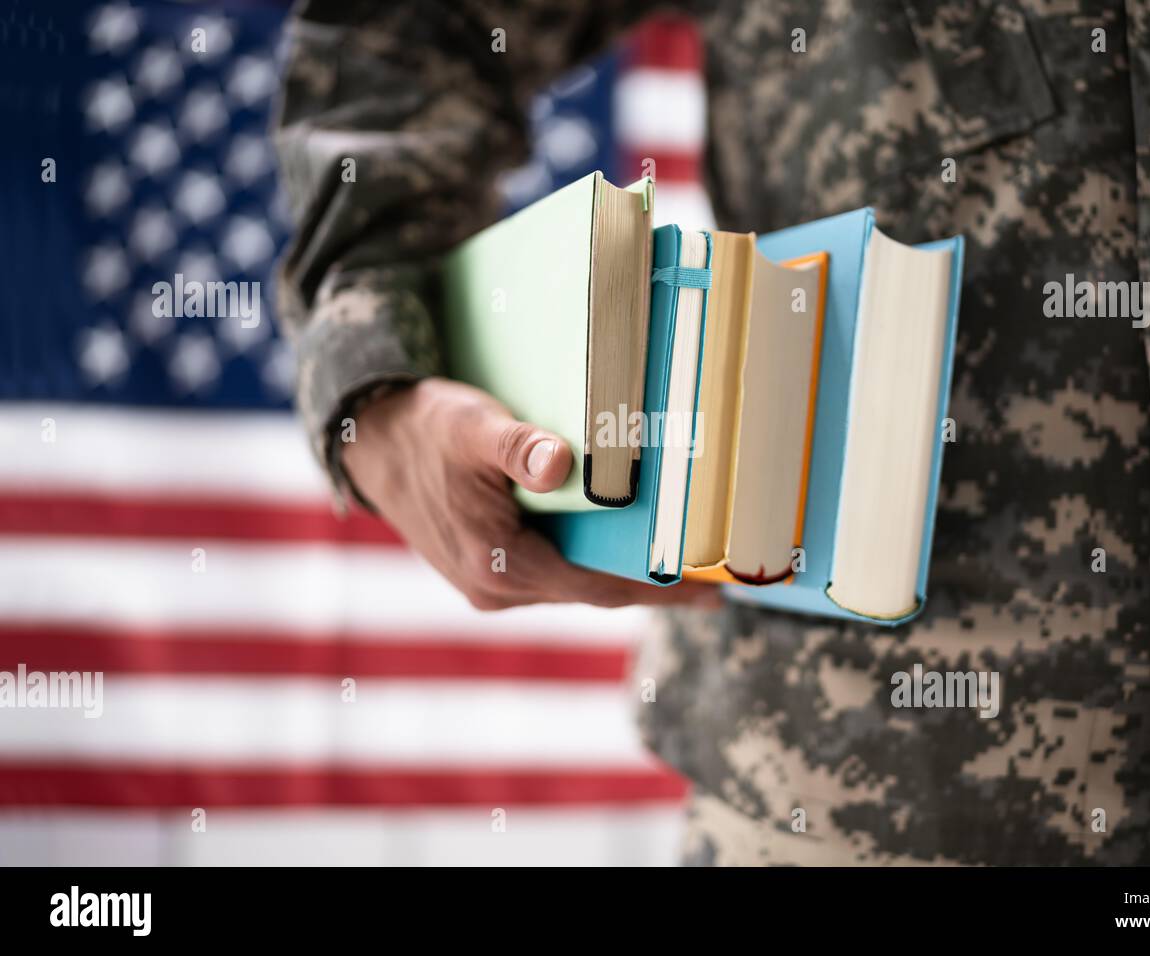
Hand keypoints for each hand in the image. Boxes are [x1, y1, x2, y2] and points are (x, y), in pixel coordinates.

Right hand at [341, 378, 719, 610]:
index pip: (598, 588)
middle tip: (718, 573)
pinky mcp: (491, 570)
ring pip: (576, 583)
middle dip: (654, 586)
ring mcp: (492, 584)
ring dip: (625, 574)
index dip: (659, 591)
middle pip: (594, 593)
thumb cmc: (424, 430)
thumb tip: (563, 463)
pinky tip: (626, 543)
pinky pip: (557, 572)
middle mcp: (495, 587)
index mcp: (496, 564)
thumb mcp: (471, 426)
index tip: (713, 590)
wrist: (371, 444)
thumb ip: (518, 448)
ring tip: (683, 557)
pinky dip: (595, 561)